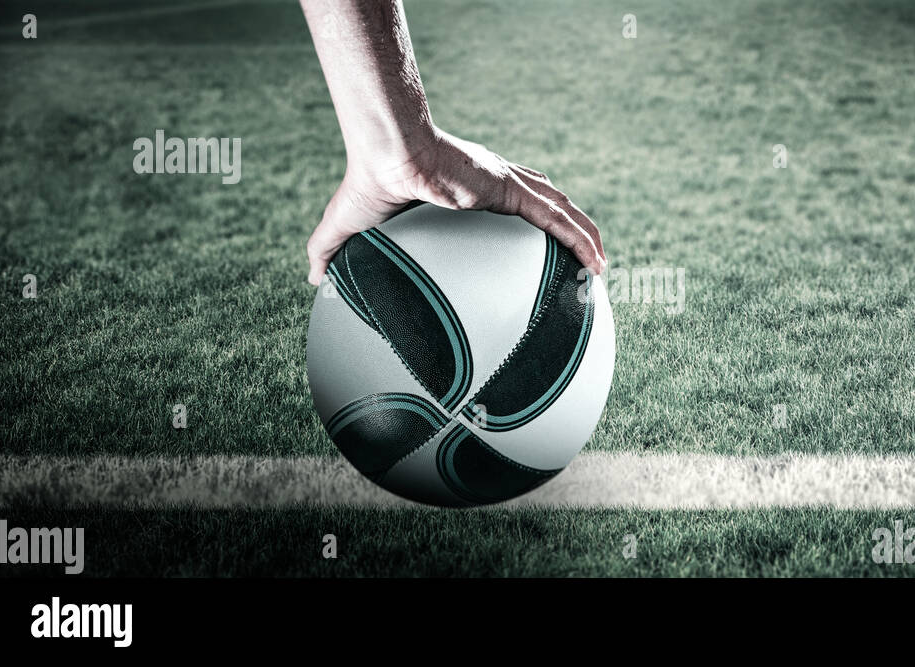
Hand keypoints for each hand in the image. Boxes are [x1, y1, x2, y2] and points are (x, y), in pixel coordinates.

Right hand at [306, 126, 605, 284]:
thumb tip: (313, 280)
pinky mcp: (509, 188)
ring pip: (560, 213)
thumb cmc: (368, 182)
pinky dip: (579, 236)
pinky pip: (556, 216)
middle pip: (544, 208)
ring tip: (600, 266)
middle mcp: (495, 186)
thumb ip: (334, 253)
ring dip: (584, 237)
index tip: (542, 253)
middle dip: (567, 233)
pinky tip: (598, 259)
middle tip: (583, 263)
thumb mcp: (350, 229)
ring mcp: (505, 185)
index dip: (529, 226)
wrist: (383, 155)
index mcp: (467, 194)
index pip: (509, 207)